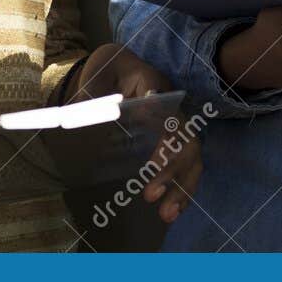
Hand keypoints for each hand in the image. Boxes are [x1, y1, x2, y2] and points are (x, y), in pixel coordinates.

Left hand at [66, 43, 201, 222]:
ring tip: (167, 214)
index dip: (167, 141)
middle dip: (172, 170)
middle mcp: (173, 106)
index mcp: (155, 87)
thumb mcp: (96, 76)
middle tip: (149, 196)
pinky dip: (183, 186)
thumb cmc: (105, 72)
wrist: (116, 68)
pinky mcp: (172, 139)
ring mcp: (175, 123)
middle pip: (184, 139)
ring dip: (183, 186)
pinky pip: (186, 162)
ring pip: (191, 155)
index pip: (169, 115)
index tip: (152, 168)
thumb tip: (91, 123)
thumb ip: (94, 97)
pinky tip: (174, 208)